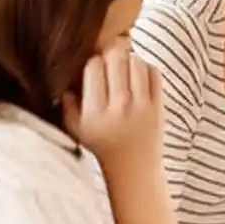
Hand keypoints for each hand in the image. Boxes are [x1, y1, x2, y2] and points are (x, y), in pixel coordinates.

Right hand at [62, 44, 162, 173]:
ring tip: (124, 67)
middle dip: (112, 54)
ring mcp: (141, 107)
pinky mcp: (159, 108)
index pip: (93, 67)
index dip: (93, 60)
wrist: (133, 169)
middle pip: (116, 59)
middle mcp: (118, 108)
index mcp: (94, 112)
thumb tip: (65, 75)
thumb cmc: (101, 146)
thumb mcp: (75, 129)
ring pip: (137, 62)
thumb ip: (66, 103)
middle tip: (110, 59)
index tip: (94, 66)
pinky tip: (138, 75)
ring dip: (130, 59)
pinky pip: (154, 73)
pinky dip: (146, 67)